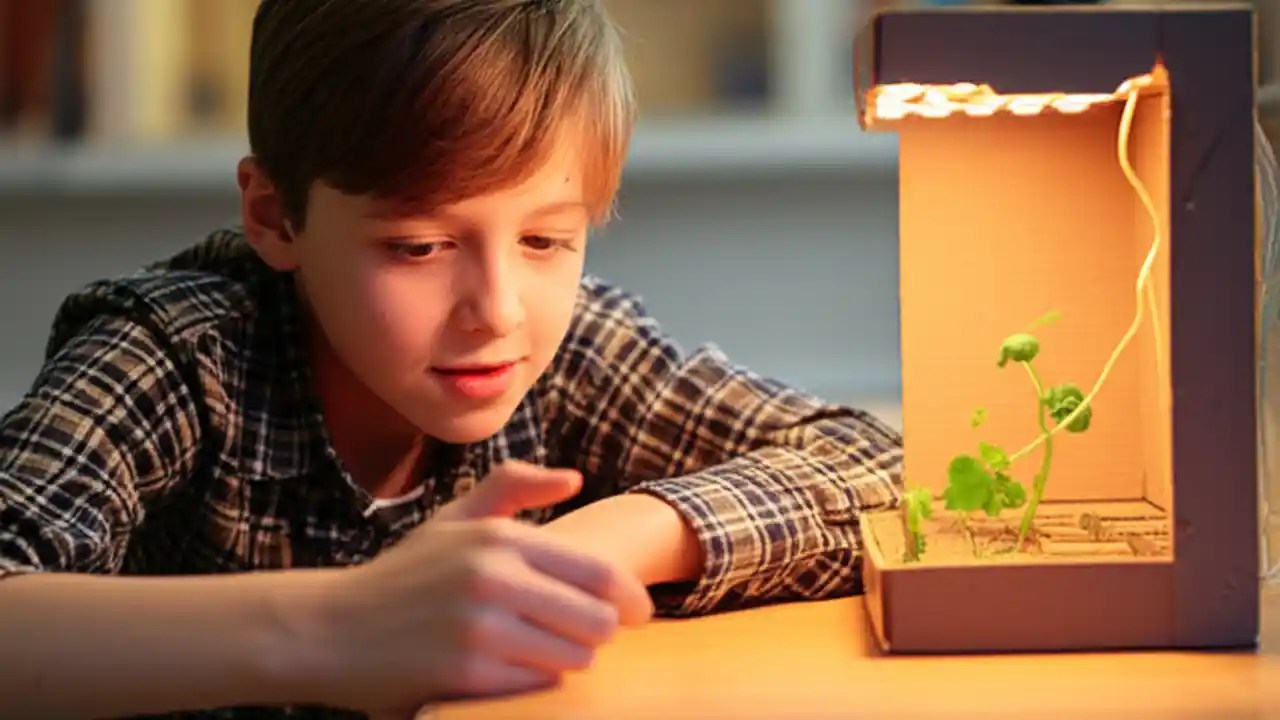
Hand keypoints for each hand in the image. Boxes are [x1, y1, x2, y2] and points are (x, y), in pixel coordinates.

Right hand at [310, 461, 653, 715]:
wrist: (330, 630)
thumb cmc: (402, 575)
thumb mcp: (454, 520)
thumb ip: (514, 487)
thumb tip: (574, 479)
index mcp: (499, 538)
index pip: (600, 573)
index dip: (631, 598)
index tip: (638, 612)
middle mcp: (494, 578)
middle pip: (597, 621)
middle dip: (597, 633)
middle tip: (581, 637)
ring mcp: (481, 629)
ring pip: (573, 658)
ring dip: (567, 660)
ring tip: (540, 652)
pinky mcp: (467, 676)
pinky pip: (537, 687)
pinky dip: (534, 684)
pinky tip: (510, 673)